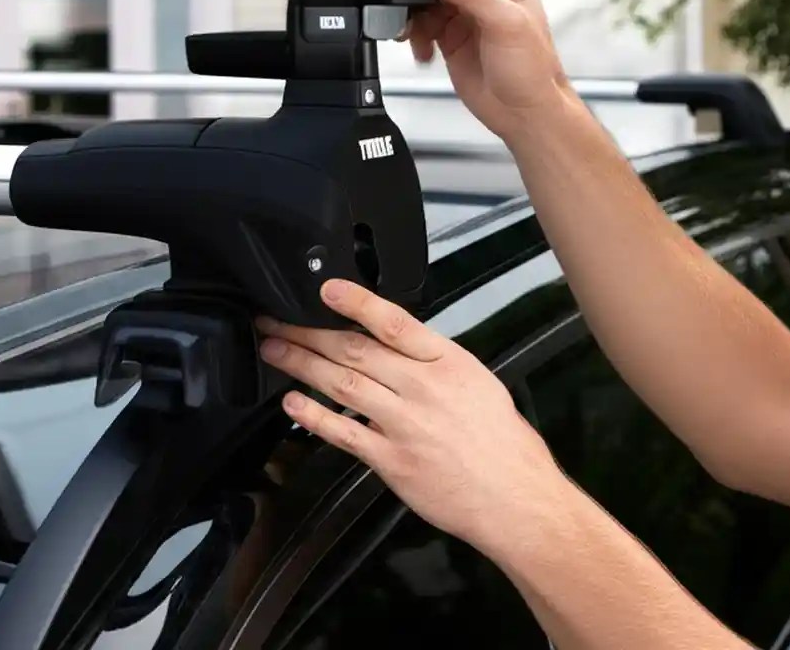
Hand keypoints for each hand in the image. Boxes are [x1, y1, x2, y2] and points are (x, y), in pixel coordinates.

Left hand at [257, 278, 571, 554]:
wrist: (516, 499)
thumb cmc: (501, 443)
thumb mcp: (476, 382)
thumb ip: (431, 360)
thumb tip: (391, 341)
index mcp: (448, 363)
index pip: (395, 323)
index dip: (357, 303)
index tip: (326, 290)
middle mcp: (423, 389)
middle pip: (354, 350)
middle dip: (308, 332)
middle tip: (276, 320)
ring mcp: (405, 425)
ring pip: (342, 384)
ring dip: (301, 364)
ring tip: (274, 350)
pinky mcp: (392, 460)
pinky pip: (343, 433)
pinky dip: (314, 417)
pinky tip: (292, 403)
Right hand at [403, 0, 578, 141]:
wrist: (524, 113)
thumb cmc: (532, 70)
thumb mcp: (503, 23)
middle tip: (407, 7)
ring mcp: (465, 16)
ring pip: (425, 3)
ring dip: (414, 18)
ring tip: (413, 35)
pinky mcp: (450, 39)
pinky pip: (422, 28)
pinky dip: (415, 38)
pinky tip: (422, 51)